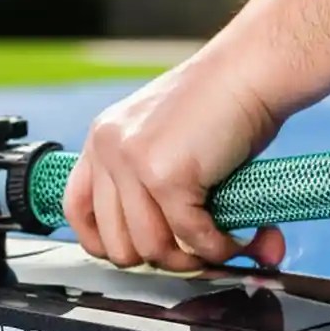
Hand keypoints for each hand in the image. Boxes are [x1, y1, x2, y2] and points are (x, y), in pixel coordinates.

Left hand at [62, 53, 286, 271]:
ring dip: (192, 261)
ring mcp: (134, 163)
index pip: (77, 210)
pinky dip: (218, 248)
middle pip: (117, 243)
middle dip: (159, 261)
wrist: (252, 69)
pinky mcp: (167, 176)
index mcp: (103, 140)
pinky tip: (239, 239)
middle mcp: (109, 150)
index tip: (139, 253)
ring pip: (152, 248)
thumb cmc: (222, 103)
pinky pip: (190, 237)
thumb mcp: (168, 142)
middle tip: (193, 256)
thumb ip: (157, 189)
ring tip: (220, 248)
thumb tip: (175, 253)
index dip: (107, 244)